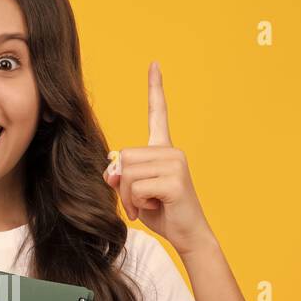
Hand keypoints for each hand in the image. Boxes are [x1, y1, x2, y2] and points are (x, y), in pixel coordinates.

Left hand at [104, 61, 214, 253]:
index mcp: (164, 149)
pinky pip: (137, 187)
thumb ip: (121, 175)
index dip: (155, 89)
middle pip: (124, 155)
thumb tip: (111, 168)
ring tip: (145, 206)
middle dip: (122, 184)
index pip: (158, 114)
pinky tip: (152, 209)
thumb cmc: (162, 213)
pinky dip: (136, 204)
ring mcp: (175, 163)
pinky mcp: (175, 180)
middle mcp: (172, 151)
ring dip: (128, 197)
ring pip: (128, 173)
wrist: (189, 236)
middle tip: (136, 201)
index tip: (154, 64)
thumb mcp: (134, 192)